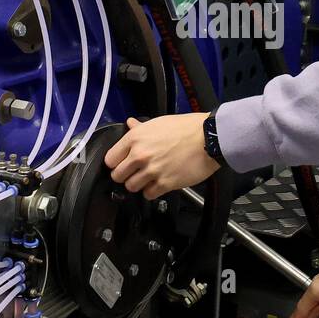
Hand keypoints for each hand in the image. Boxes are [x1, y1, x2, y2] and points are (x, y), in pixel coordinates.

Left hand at [104, 113, 219, 199]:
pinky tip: (159, 183)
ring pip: (131, 187)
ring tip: (148, 178)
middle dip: (126, 175)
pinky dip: (152, 191)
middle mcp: (140, 155)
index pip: (110, 159)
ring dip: (139, 184)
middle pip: (118, 175)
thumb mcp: (159, 123)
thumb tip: (130, 124)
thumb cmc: (187, 128)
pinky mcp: (165, 183)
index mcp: (135, 138)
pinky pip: (148, 194)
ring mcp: (152, 170)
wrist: (209, 138)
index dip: (116, 163)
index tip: (122, 164)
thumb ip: (140, 128)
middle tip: (134, 173)